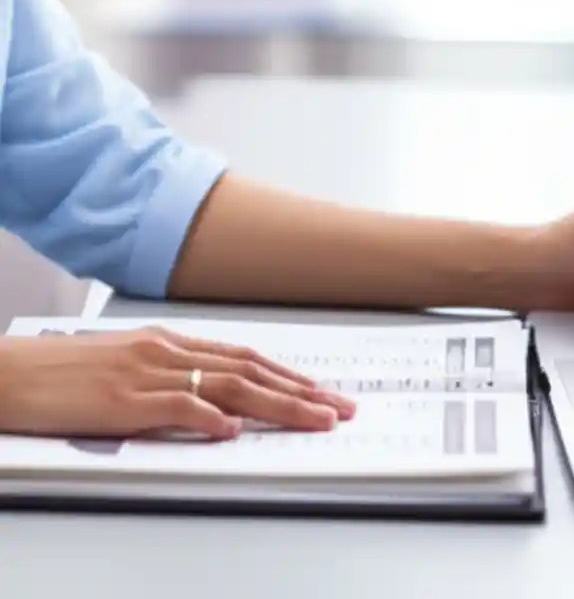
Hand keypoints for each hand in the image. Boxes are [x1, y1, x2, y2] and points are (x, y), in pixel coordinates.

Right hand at [0, 326, 355, 439]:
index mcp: (171, 342)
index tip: (325, 392)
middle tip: (341, 409)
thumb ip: (174, 379)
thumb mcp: (129, 367)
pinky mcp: (121, 400)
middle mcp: (167, 351)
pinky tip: (234, 430)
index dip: (291, 376)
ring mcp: (146, 374)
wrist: (6, 373)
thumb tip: (219, 405)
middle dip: (303, 391)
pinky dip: (208, 416)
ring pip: (229, 386)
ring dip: (278, 404)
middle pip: (250, 371)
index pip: (247, 357)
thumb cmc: (62, 374)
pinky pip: (174, 406)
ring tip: (315, 419)